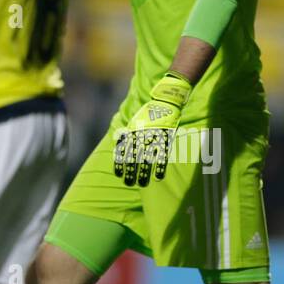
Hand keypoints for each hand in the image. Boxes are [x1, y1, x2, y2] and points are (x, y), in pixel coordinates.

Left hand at [113, 71, 191, 186]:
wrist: (165, 100)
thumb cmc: (149, 112)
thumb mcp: (135, 120)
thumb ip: (128, 131)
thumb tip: (119, 139)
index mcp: (133, 131)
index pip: (124, 150)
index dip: (120, 163)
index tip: (118, 174)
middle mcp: (141, 136)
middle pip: (134, 158)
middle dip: (130, 172)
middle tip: (128, 183)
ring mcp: (154, 138)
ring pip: (147, 159)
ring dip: (144, 173)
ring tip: (142, 184)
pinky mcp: (165, 138)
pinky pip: (162, 155)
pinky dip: (160, 167)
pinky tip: (158, 177)